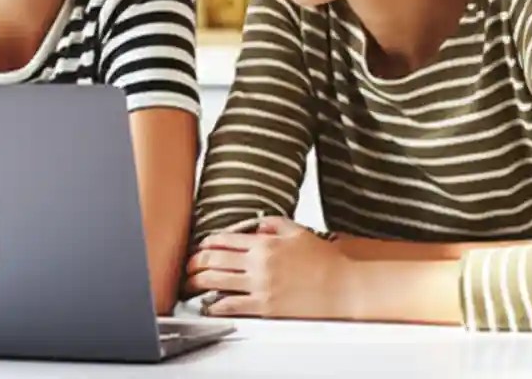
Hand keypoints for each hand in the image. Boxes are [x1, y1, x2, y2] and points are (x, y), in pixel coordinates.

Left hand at [185, 216, 352, 319]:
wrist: (344, 287)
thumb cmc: (325, 262)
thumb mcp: (298, 232)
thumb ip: (274, 224)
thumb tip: (255, 227)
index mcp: (265, 243)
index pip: (224, 239)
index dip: (206, 243)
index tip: (199, 247)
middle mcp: (258, 263)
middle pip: (213, 259)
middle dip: (194, 262)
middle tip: (188, 266)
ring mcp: (260, 285)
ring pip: (216, 281)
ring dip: (196, 282)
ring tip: (189, 284)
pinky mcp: (265, 307)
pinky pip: (231, 305)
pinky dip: (214, 305)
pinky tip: (208, 305)